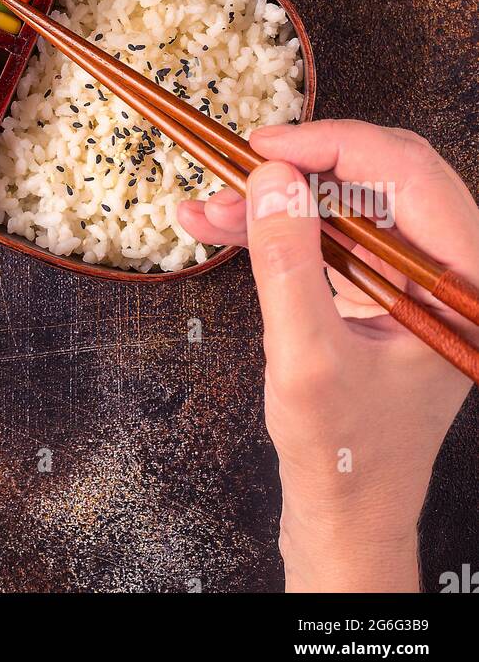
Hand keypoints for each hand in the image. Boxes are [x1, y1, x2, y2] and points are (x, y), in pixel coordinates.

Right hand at [178, 120, 478, 592]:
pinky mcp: (383, 290)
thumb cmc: (345, 457)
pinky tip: (221, 225)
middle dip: (300, 168)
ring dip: (277, 200)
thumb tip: (272, 179)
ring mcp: (416, 281)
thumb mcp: (305, 359)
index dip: (331, 146)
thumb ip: (288, 262)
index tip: (264, 149)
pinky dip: (280, 228)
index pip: (408, 174)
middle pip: (380, 176)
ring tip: (207, 206)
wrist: (347, 515)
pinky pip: (333, 234)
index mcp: (463, 285)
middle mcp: (451, 273)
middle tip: (238, 168)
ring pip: (349, 201)